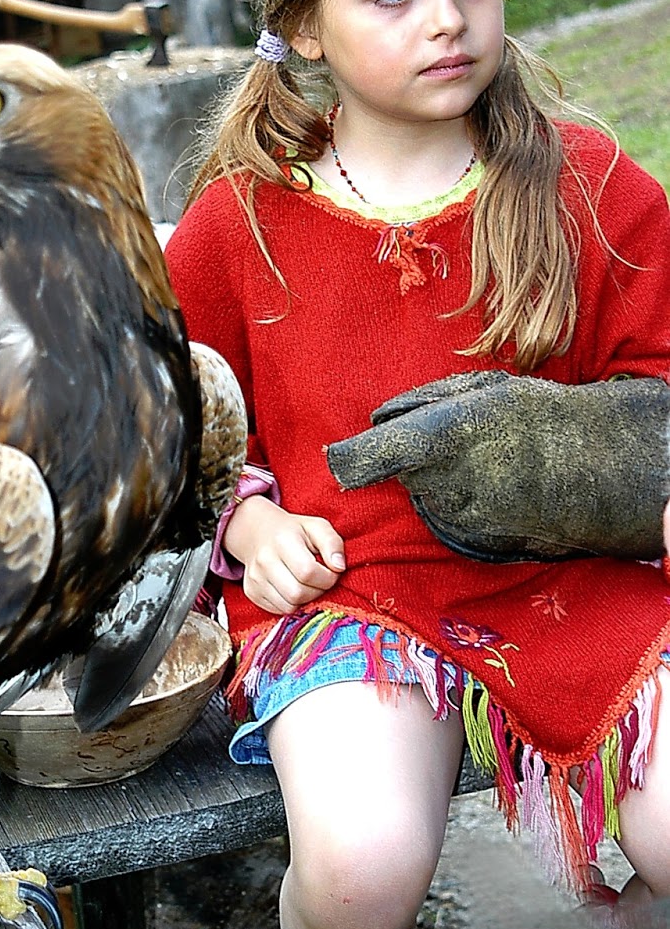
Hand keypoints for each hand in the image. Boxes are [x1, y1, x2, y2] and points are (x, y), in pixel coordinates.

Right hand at [224, 495, 345, 615]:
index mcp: (282, 540)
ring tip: (307, 583)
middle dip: (317, 591)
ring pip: (289, 607)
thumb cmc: (294, 532)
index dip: (327, 577)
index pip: (308, 572)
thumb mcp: (317, 527)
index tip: (331, 571)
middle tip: (319, 579)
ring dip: (305, 600)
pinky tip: (293, 588)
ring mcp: (255, 578)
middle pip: (298, 594)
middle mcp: (264, 560)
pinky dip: (291, 604)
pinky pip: (279, 611)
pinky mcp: (252, 592)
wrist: (259, 533)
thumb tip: (339, 567)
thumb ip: (332, 543)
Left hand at [325, 371, 668, 563]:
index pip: (379, 454)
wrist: (593, 468)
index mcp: (445, 436)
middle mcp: (449, 480)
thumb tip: (376, 422)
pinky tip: (491, 486)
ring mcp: (463, 514)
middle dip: (413, 459)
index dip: (352, 459)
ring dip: (438, 480)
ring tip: (482, 463)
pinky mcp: (476, 538)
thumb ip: (421, 406)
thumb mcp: (478, 390)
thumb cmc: (532, 417)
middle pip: (403, 473)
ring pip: (425, 495)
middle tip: (455, 445)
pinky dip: (459, 501)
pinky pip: (448, 515)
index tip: (335, 460)